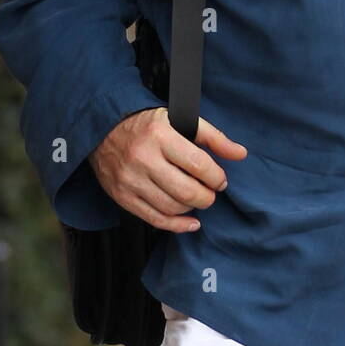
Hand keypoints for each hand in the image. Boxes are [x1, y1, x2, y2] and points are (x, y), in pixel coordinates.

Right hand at [89, 106, 246, 232]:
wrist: (103, 129)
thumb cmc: (148, 125)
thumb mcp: (180, 120)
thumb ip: (213, 137)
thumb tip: (241, 154)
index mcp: (160, 134)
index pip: (198, 164)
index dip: (216, 177)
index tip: (220, 179)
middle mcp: (143, 158)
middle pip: (186, 191)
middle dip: (207, 196)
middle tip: (211, 192)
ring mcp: (130, 180)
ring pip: (172, 207)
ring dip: (192, 207)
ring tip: (196, 198)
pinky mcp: (122, 196)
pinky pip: (154, 219)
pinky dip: (177, 225)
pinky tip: (190, 221)